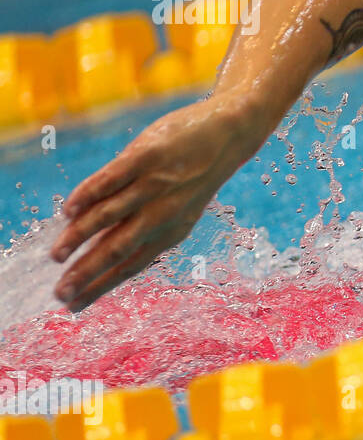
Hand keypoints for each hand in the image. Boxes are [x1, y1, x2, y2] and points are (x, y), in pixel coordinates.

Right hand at [51, 97, 264, 311]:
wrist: (229, 133)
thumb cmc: (194, 174)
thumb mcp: (178, 208)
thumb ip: (141, 225)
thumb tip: (94, 245)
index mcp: (171, 231)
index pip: (130, 266)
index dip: (100, 286)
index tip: (73, 306)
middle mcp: (163, 212)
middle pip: (118, 249)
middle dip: (86, 274)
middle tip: (59, 294)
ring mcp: (155, 184)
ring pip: (110, 216)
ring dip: (80, 237)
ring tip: (56, 255)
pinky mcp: (147, 155)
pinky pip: (112, 178)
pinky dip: (89, 194)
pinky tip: (68, 210)